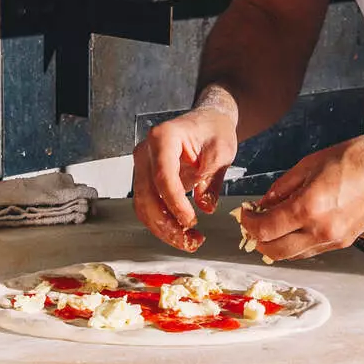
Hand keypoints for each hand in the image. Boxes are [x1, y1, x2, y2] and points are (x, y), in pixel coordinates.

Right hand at [131, 107, 237, 251]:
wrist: (207, 122)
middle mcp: (146, 151)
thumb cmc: (214, 131)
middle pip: (148, 195)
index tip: (191, 222)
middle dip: (168, 223)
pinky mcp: (145, 178)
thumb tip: (206, 207)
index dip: (175, 204)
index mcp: (163, 138)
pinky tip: (181, 233)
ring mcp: (142, 165)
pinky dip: (161, 223)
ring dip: (163, 229)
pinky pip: (148, 205)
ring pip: (143, 206)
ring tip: (189, 242)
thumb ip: (212, 178)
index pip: (163, 177)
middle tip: (191, 241)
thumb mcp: (222, 151)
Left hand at [240, 132, 363, 261]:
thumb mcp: (310, 163)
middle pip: (275, 251)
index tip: (244, 213)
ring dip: (277, 243)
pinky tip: (294, 225)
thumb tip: (264, 202)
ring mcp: (335, 240)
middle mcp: (321, 230)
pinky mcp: (345, 241)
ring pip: (293, 255)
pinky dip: (296, 243)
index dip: (248, 223)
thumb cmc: (357, 157)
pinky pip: (311, 250)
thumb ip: (283, 187)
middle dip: (258, 239)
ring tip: (272, 223)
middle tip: (254, 222)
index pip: (266, 229)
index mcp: (309, 207)